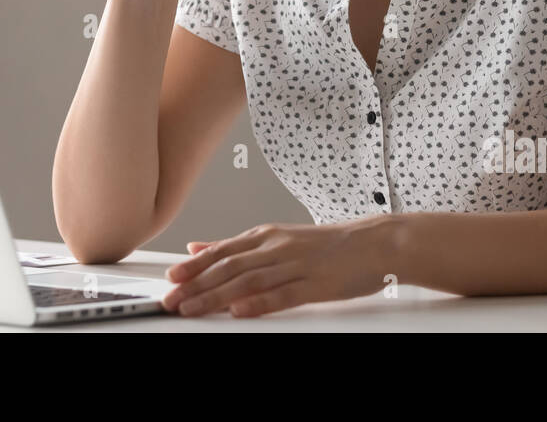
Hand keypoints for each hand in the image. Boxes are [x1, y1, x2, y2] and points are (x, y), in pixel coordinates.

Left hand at [161, 221, 393, 317]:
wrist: (375, 243)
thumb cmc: (327, 245)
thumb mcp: (277, 237)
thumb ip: (237, 246)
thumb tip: (198, 247)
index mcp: (266, 235)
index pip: (222, 251)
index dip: (194, 266)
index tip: (170, 278)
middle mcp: (277, 247)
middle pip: (229, 266)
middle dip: (196, 284)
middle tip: (171, 299)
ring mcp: (296, 265)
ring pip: (249, 281)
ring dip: (217, 296)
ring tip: (193, 309)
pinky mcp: (316, 285)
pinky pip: (283, 295)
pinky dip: (259, 303)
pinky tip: (240, 311)